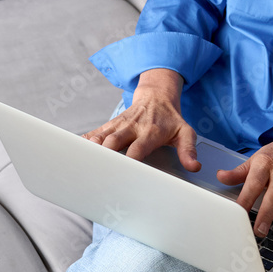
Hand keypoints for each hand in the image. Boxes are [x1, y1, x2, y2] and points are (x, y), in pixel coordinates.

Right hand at [83, 68, 200, 171]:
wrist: (157, 96)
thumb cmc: (170, 119)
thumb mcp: (185, 132)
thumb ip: (188, 150)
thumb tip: (194, 166)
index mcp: (150, 132)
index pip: (137, 149)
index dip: (130, 161)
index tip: (125, 175)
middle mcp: (133, 127)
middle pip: (114, 142)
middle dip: (106, 157)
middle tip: (100, 174)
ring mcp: (120, 124)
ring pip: (102, 136)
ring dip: (93, 149)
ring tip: (84, 164)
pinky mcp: (112, 123)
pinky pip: (96, 132)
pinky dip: (86, 141)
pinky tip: (78, 150)